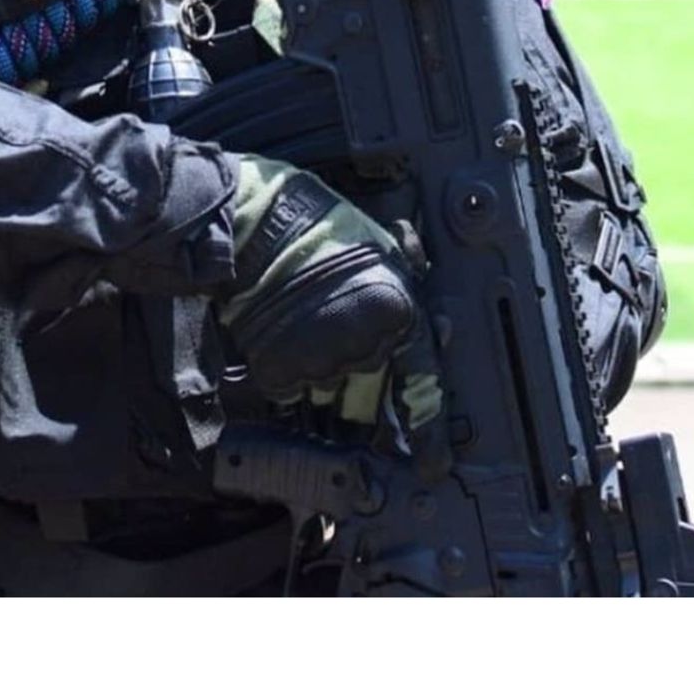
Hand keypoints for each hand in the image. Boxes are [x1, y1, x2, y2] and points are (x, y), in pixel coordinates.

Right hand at [218, 154, 447, 467]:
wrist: (256, 228)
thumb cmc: (320, 229)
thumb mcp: (382, 245)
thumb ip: (411, 286)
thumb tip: (437, 322)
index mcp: (399, 315)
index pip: (421, 386)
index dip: (428, 433)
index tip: (431, 464)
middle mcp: (364, 348)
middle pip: (370, 393)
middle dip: (361, 386)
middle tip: (341, 352)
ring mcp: (320, 365)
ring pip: (330, 394)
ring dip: (323, 380)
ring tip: (306, 335)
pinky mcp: (279, 373)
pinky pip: (292, 393)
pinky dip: (289, 376)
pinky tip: (284, 341)